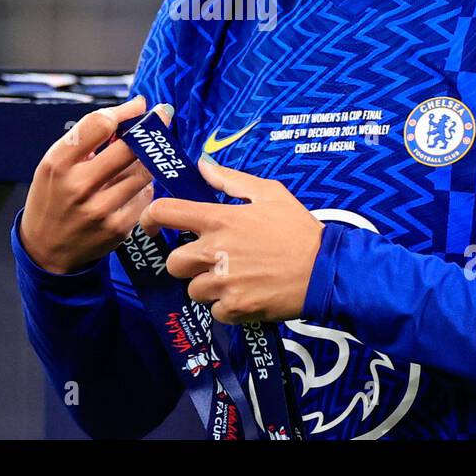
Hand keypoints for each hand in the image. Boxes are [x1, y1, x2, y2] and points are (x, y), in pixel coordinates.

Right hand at [20, 95, 170, 274]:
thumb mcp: (55, 163)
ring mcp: (100, 210)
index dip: (124, 111)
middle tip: (163, 115)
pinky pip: (144, 196)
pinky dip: (143, 186)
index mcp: (58, 163)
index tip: (139, 105)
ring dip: (146, 160)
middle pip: (128, 147)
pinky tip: (133, 186)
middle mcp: (78, 186)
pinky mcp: (117, 228)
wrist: (46, 249)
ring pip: (143, 172)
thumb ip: (87, 139)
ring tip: (143, 155)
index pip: (98, 124)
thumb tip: (132, 112)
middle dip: (149, 128)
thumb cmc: (53, 195)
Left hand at [139, 157, 324, 324]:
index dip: (149, 217)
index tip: (150, 224)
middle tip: (210, 259)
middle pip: (173, 262)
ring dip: (208, 286)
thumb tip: (202, 165)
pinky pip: (215, 311)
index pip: (165, 212)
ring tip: (235, 278)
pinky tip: (247, 294)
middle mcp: (214, 252)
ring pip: (193, 290)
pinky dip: (227, 306)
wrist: (326, 270)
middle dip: (186, 262)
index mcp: (220, 219)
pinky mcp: (234, 308)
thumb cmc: (298, 229)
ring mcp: (223, 283)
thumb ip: (231, 180)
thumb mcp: (269, 193)